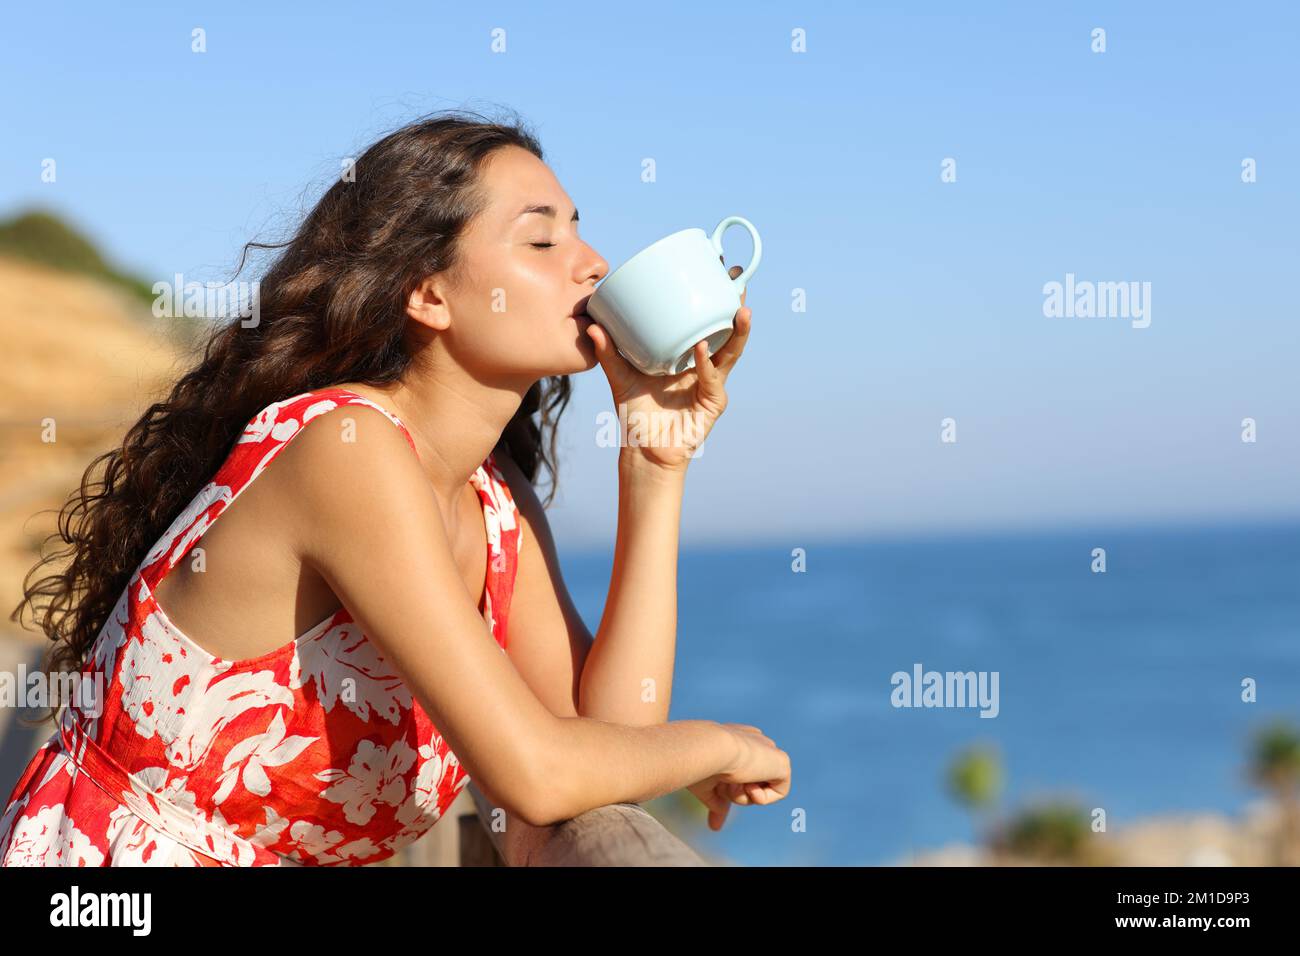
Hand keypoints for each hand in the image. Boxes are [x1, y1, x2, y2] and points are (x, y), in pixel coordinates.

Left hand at [585, 264, 752, 472]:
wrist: (643, 449)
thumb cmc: (635, 412)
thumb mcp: (620, 375)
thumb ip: (609, 351)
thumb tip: (593, 325)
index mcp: (686, 355)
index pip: (704, 320)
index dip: (712, 298)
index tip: (717, 269)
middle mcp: (703, 366)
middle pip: (725, 330)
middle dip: (735, 305)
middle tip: (737, 279)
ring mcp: (712, 383)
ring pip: (731, 352)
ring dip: (737, 330)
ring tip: (740, 309)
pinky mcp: (713, 403)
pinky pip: (711, 379)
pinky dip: (705, 364)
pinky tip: (701, 349)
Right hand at [687, 722, 789, 830]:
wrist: (711, 750)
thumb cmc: (700, 765)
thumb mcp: (705, 786)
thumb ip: (715, 801)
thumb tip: (715, 824)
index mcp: (733, 740)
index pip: (739, 768)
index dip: (731, 790)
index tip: (715, 823)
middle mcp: (752, 741)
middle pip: (750, 781)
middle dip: (737, 796)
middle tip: (720, 795)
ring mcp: (768, 750)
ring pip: (759, 788)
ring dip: (742, 795)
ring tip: (732, 782)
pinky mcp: (782, 762)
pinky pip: (779, 792)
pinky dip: (762, 797)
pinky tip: (749, 784)